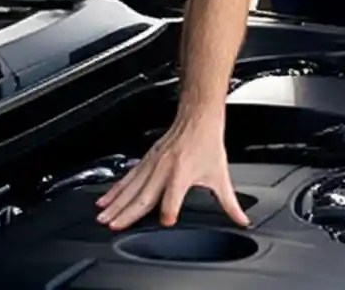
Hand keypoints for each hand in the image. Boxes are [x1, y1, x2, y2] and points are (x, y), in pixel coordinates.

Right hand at [95, 114, 248, 230]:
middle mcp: (163, 169)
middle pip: (142, 196)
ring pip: (130, 188)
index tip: (165, 223)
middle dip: (126, 213)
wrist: (198, 117)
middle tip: (112, 226)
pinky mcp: (146, 160)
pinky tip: (105, 200)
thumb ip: (230, 202)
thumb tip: (242, 219)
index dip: (169, 212)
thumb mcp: (220, 175)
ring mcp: (151, 164)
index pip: (173, 198)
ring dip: (115, 203)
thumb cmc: (208, 144)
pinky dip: (115, 190)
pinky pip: (127, 178)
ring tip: (102, 217)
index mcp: (182, 174)